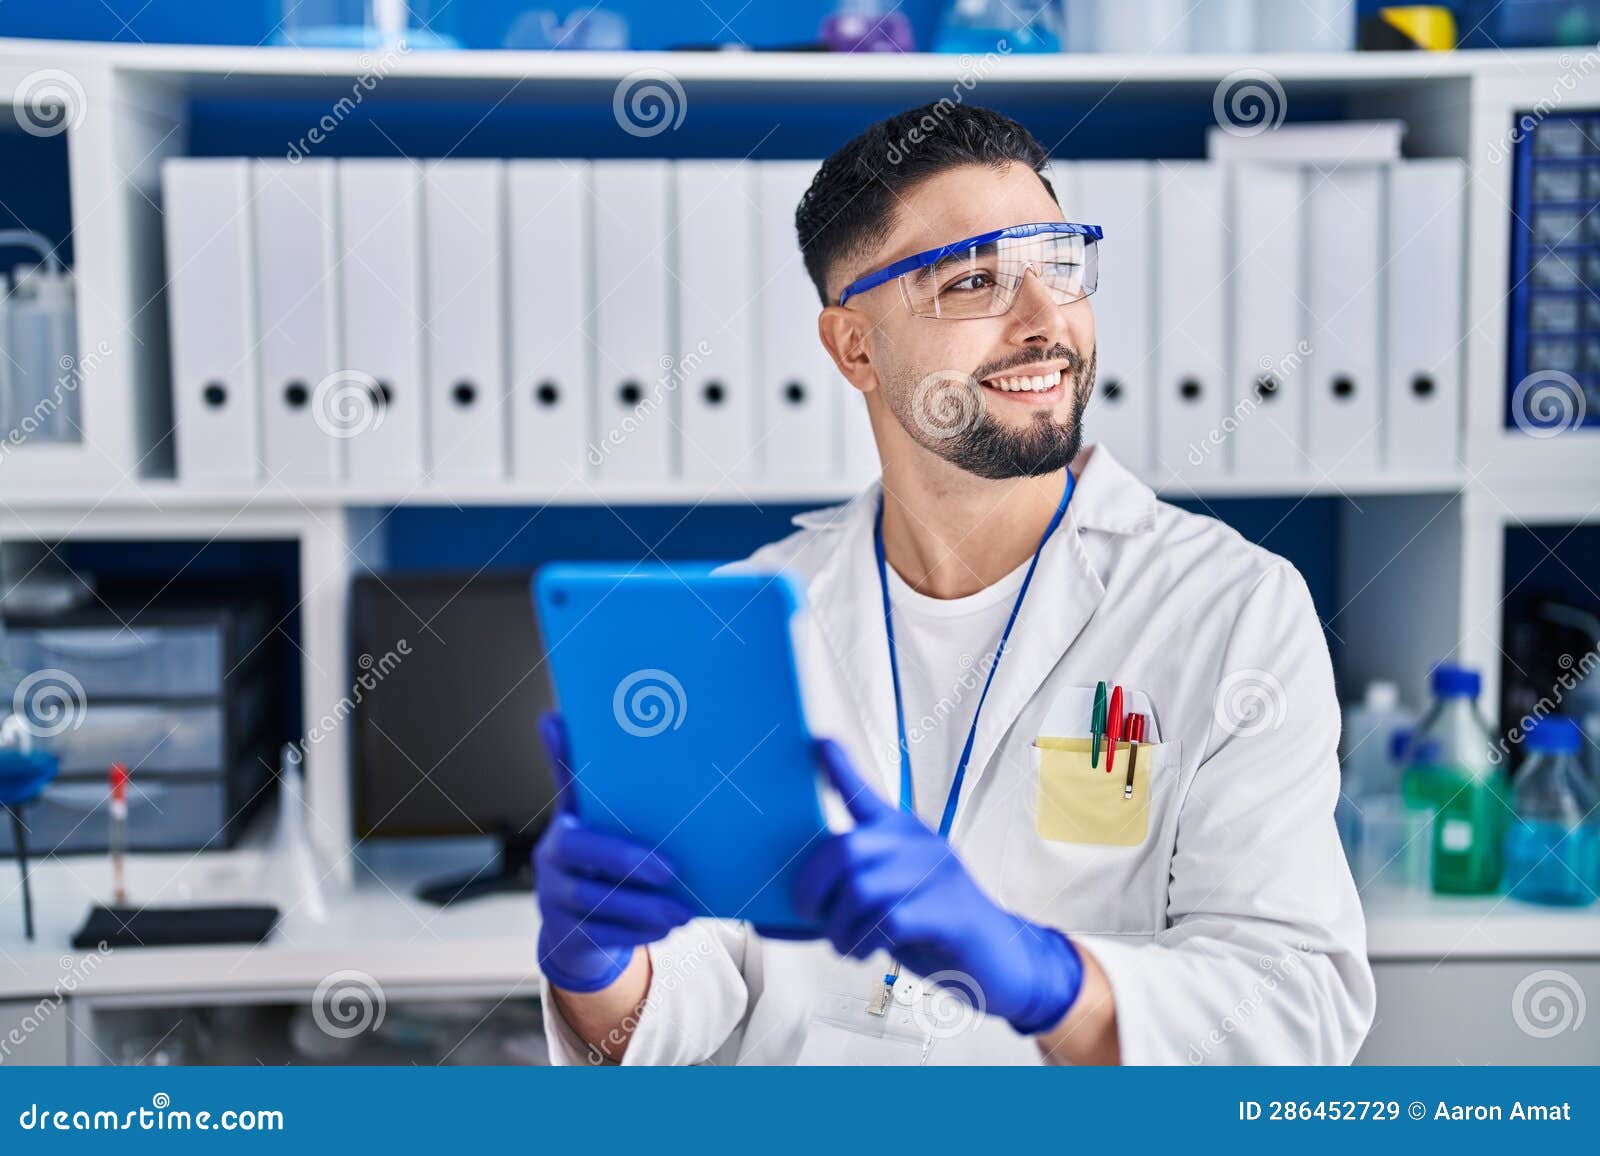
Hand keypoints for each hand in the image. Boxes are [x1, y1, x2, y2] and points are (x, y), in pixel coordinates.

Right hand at [533, 712, 696, 992]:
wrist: (570, 918)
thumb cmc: (586, 853)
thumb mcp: (581, 811)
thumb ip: (573, 770)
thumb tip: (552, 717)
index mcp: (560, 834)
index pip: (576, 834)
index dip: (611, 844)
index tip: (653, 849)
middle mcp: (551, 871)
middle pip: (586, 875)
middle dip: (630, 870)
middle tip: (674, 870)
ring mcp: (556, 909)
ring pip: (598, 911)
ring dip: (644, 911)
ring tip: (684, 910)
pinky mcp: (570, 940)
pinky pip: (604, 939)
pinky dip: (637, 934)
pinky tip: (669, 928)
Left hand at [794, 738, 1084, 1035]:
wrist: (1001, 958)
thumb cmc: (934, 927)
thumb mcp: (897, 896)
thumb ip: (859, 886)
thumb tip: (797, 900)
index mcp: (904, 834)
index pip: (864, 794)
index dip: (839, 768)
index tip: (818, 741)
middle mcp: (921, 844)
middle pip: (846, 850)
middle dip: (812, 886)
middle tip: (808, 913)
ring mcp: (938, 874)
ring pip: (860, 890)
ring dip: (839, 927)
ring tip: (844, 944)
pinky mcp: (950, 911)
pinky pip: (886, 921)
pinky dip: (861, 942)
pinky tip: (864, 953)